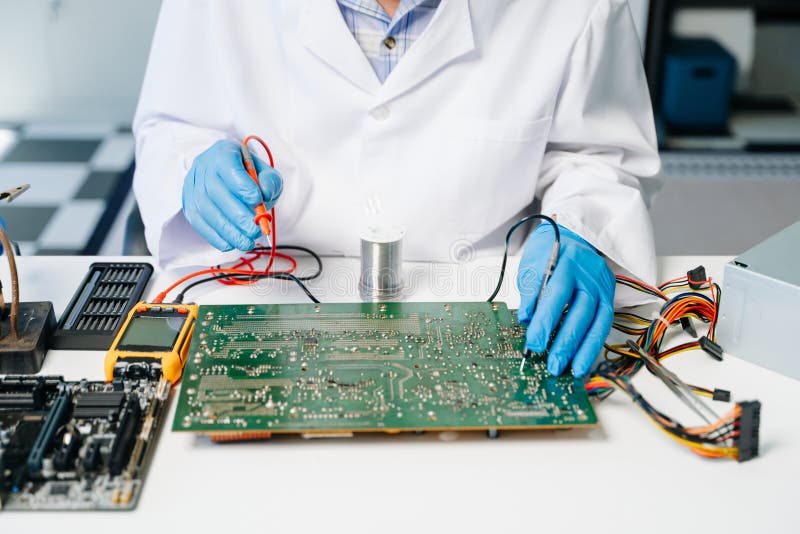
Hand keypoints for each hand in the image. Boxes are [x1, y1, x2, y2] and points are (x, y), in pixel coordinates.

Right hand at [182, 139, 282, 250]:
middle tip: (255, 230)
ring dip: (228, 230)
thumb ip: (270, 180)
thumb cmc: (248, 174)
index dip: (242, 185)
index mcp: (223, 153)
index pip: (228, 167)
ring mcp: (193, 187)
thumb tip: (265, 193)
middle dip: (237, 216)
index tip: (257, 201)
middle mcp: (204, 167)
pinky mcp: (189, 205)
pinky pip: (199, 223)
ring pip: (206, 210)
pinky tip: (231, 243)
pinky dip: (215, 236)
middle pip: (216, 192)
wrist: (227, 175)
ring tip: (247, 242)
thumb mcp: (264, 172)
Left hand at [517, 223, 614, 377]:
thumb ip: (530, 293)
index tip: (533, 344)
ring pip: (596, 322)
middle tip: (553, 364)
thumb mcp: (531, 266)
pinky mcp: (609, 296)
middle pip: (579, 312)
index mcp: (565, 262)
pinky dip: (593, 346)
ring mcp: (602, 285)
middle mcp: (588, 274)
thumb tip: (526, 319)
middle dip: (565, 341)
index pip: (555, 295)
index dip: (544, 322)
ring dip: (584, 349)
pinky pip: (604, 325)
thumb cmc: (547, 254)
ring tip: (572, 371)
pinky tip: (583, 362)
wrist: (571, 237)